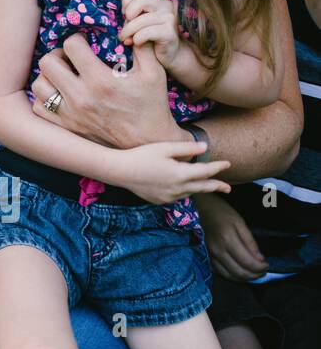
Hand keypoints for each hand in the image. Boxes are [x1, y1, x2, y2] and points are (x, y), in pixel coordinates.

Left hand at [32, 37, 178, 148]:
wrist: (148, 143)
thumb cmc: (152, 105)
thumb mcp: (154, 73)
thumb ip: (142, 47)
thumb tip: (130, 28)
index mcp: (101, 81)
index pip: (71, 46)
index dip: (76, 39)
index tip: (84, 42)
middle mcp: (81, 98)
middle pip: (48, 62)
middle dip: (58, 54)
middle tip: (70, 57)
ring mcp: (71, 114)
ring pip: (39, 84)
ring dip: (48, 76)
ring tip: (63, 74)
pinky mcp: (66, 127)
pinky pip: (39, 107)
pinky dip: (45, 98)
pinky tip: (59, 93)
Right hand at [106, 138, 230, 204]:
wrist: (120, 172)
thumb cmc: (141, 155)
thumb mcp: (164, 147)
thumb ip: (186, 148)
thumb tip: (205, 147)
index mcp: (181, 174)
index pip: (206, 171)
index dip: (218, 167)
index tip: (228, 164)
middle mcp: (178, 189)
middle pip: (203, 188)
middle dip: (217, 186)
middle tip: (228, 188)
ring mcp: (169, 197)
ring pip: (190, 193)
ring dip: (199, 188)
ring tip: (205, 185)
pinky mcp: (160, 201)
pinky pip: (177, 197)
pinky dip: (183, 192)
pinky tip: (181, 187)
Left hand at [118, 0, 181, 66]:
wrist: (169, 52)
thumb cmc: (150, 34)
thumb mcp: (139, 19)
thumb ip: (132, 13)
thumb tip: (122, 16)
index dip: (127, 0)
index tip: (125, 13)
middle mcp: (166, 4)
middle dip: (129, 13)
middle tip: (126, 24)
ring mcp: (170, 18)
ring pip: (141, 19)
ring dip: (128, 31)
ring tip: (125, 38)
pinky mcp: (170, 32)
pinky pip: (146, 33)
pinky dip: (137, 39)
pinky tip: (137, 42)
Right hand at [196, 193, 268, 281]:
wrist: (201, 208)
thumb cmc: (222, 212)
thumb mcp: (240, 222)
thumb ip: (250, 242)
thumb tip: (260, 259)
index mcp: (228, 240)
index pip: (248, 263)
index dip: (261, 268)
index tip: (267, 265)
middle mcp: (218, 251)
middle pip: (240, 273)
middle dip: (255, 275)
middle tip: (263, 270)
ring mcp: (211, 255)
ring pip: (230, 276)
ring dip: (245, 278)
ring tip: (254, 272)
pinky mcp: (207, 257)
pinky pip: (220, 273)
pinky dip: (233, 276)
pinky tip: (239, 271)